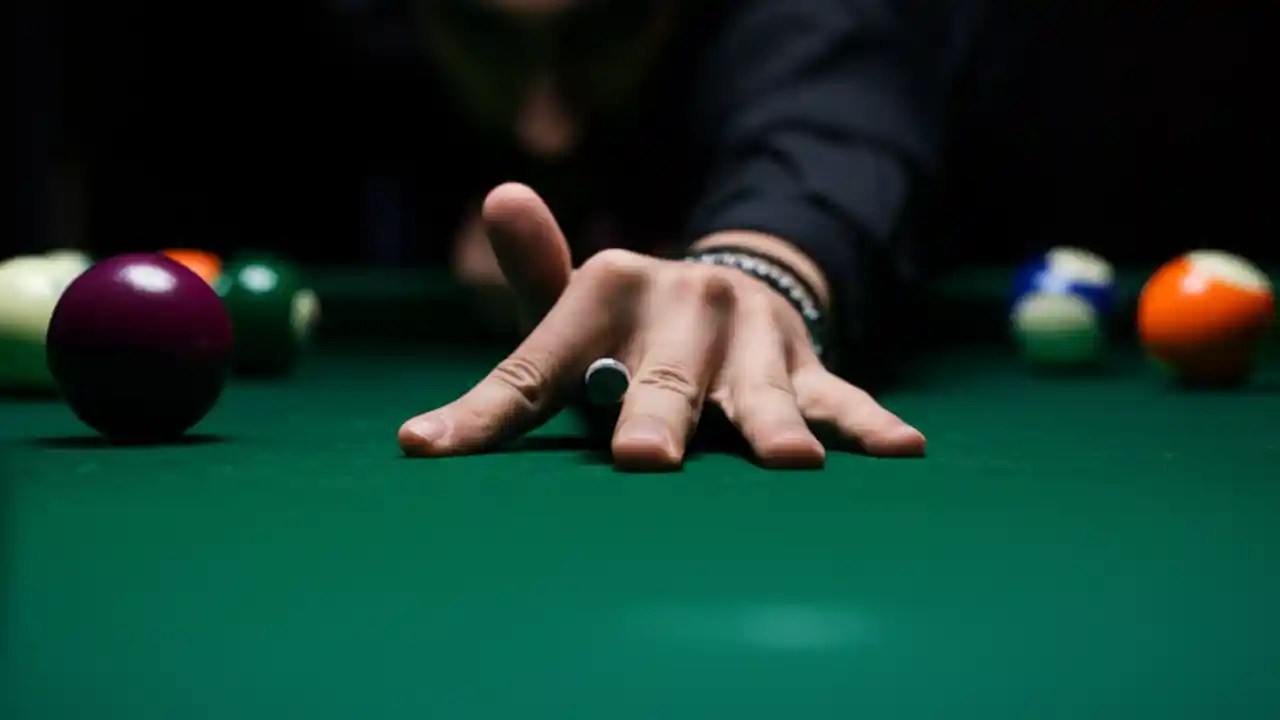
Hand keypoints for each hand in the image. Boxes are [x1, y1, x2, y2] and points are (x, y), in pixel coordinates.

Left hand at [399, 183, 924, 469]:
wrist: (724, 292)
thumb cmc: (625, 329)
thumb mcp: (572, 308)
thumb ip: (531, 277)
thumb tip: (499, 195)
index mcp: (606, 294)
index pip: (533, 368)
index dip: (479, 417)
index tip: (426, 450)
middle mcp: (681, 309)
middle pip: (660, 380)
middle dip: (655, 416)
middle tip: (645, 457)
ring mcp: (748, 341)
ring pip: (756, 394)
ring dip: (769, 425)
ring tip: (788, 462)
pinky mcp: (804, 365)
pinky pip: (839, 398)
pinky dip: (865, 425)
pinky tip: (902, 450)